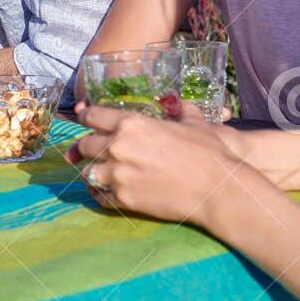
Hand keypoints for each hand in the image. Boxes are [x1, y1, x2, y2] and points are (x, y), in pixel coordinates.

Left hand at [65, 103, 262, 229]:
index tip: (83, 118)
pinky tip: (104, 192)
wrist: (216, 189)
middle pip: (84, 145)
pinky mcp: (123, 199)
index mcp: (132, 124)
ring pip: (88, 172)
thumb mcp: (195, 123)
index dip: (85, 116)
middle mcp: (118, 147)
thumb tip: (178, 101)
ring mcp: (118, 174)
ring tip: (98, 173)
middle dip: (84, 147)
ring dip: (92, 172)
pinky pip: (99, 196)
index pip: (93, 116)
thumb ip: (181, 110)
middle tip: (87, 150)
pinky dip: (100, 194)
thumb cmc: (209, 153)